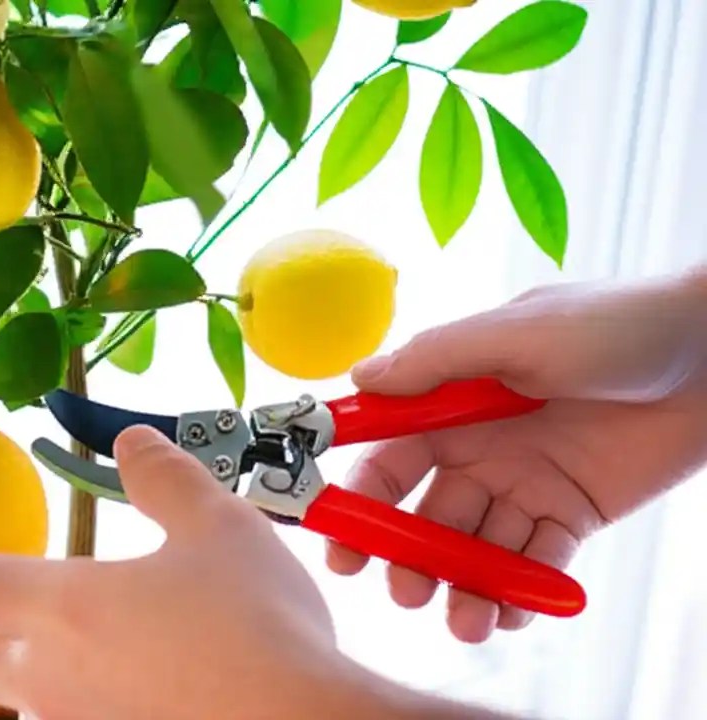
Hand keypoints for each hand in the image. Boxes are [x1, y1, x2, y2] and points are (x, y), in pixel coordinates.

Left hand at [0, 426, 485, 719]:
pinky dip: (55, 681)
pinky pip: (59, 712)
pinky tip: (108, 664)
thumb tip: (130, 443)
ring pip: (6, 689)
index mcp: (58, 609)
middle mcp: (49, 675)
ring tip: (36, 621)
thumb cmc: (259, 630)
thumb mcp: (217, 529)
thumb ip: (163, 479)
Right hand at [330, 269, 706, 642]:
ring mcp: (526, 484)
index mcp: (453, 402)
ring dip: (462, 587)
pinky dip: (520, 593)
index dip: (359, 494)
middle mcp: (481, 448)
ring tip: (463, 620)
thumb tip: (358, 379)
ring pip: (477, 548)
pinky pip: (536, 563)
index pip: (389, 455)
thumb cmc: (614, 324)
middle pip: (425, 515)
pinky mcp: (572, 515)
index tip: (333, 532)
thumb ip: (435, 361)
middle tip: (402, 588)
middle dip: (406, 555)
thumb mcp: (515, 333)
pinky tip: (509, 614)